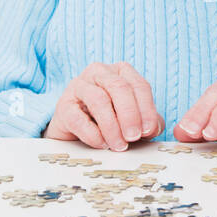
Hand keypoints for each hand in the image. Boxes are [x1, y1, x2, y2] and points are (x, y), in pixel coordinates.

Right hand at [43, 61, 163, 150]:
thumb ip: (148, 121)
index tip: (148, 130)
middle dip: (130, 115)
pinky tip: (102, 144)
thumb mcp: (133, 119)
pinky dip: (93, 134)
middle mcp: (99, 73)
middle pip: (119, 87)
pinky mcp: (63, 105)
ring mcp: (78, 86)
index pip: (139, 85)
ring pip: (99, 99)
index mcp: (120, 72)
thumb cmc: (108, 121)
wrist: (76, 132)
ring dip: (112, 126)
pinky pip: (78, 118)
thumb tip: (154, 127)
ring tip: (118, 145)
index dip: (146, 109)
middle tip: (133, 137)